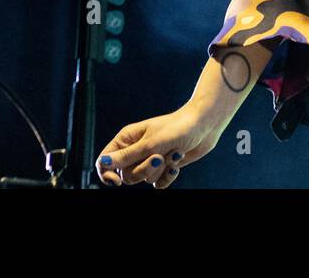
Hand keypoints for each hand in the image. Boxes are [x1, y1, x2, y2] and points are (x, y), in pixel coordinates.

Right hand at [95, 99, 227, 188]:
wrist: (205, 125)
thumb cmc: (177, 128)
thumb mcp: (150, 144)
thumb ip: (126, 156)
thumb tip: (103, 163)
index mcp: (127, 139)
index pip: (105, 161)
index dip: (106, 173)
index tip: (117, 182)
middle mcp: (136, 150)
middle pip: (126, 175)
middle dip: (143, 170)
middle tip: (158, 158)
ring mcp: (150, 159)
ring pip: (143, 179)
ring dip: (159, 170)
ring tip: (172, 154)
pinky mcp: (164, 166)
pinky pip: (158, 183)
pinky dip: (167, 177)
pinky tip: (176, 165)